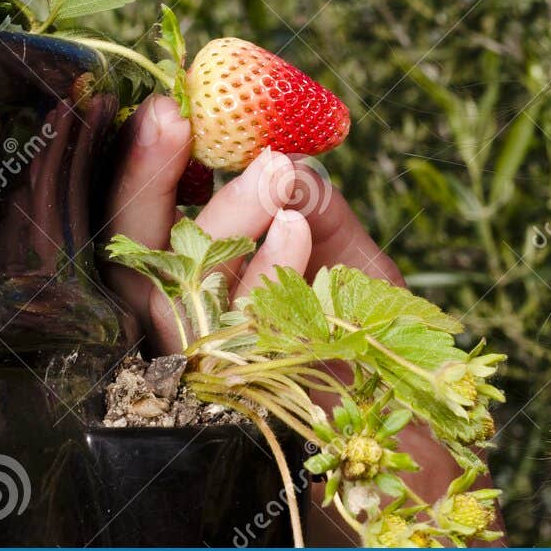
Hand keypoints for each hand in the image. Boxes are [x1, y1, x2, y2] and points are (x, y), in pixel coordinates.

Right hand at [99, 93, 492, 543]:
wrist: (413, 442)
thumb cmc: (369, 345)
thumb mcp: (350, 259)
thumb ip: (317, 206)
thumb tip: (285, 156)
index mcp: (194, 287)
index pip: (142, 223)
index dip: (142, 168)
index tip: (165, 108)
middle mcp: (182, 330)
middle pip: (137, 254)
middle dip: (150, 182)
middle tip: (177, 118)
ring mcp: (206, 371)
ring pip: (184, 289)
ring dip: (228, 218)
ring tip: (277, 167)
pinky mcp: (242, 403)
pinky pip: (241, 331)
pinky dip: (268, 271)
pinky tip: (297, 228)